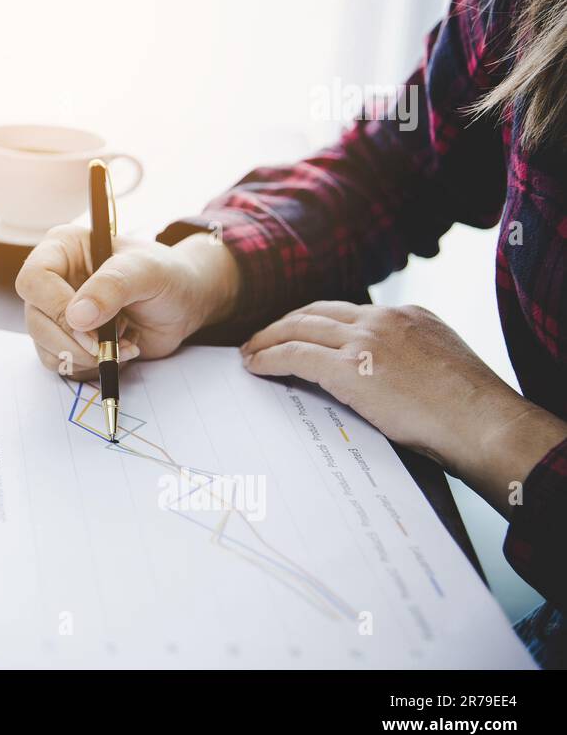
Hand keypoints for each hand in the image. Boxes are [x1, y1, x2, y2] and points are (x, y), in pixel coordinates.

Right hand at [15, 226, 239, 377]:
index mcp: (63, 248)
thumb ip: (112, 287)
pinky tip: (117, 352)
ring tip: (122, 342)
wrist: (183, 303)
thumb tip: (77, 316)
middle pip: (35, 319)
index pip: (34, 279)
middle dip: (73, 341)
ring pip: (44, 346)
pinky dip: (90, 366)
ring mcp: (57, 312)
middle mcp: (53, 279)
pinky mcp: (67, 339)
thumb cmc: (166, 275)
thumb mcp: (147, 271)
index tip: (88, 325)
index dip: (56, 307)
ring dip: (85, 356)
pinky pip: (60, 364)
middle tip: (106, 345)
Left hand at [241, 301, 566, 512]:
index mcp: (408, 315)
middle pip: (316, 312)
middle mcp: (383, 319)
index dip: (316, 320)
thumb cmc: (472, 411)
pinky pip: (295, 355)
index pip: (348, 311)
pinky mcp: (348, 368)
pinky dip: (269, 358)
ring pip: (299, 328)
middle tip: (262, 338)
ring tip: (250, 352)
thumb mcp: (442, 365)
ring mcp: (365, 340)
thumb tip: (384, 378)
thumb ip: (410, 359)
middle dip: (284, 323)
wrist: (485, 423)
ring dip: (268, 339)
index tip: (299, 330)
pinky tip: (256, 366)